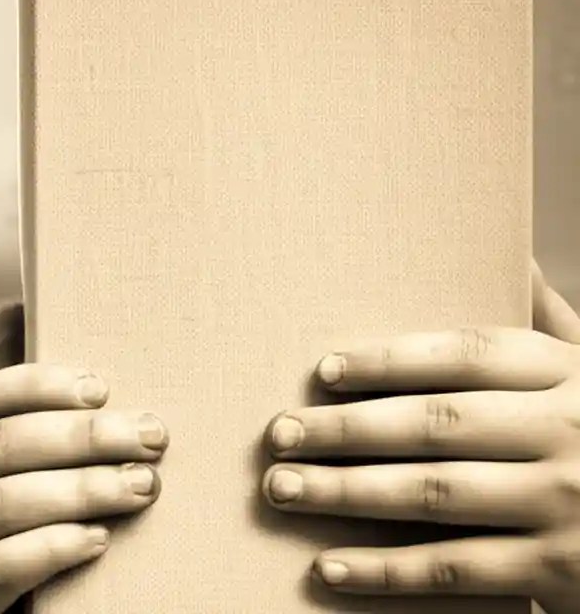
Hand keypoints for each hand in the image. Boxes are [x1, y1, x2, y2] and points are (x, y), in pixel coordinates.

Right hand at [0, 364, 168, 613]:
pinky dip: (51, 548)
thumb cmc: (8, 534)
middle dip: (77, 438)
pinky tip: (98, 540)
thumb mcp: (5, 470)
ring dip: (76, 491)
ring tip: (138, 487)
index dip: (41, 387)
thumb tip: (7, 303)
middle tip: (147, 437)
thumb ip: (15, 408)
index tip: (102, 388)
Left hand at [262, 262, 579, 612]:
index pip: (470, 355)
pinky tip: (329, 566)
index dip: (391, 359)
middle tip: (277, 434)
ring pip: (434, 494)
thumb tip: (512, 255)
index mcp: (573, 377)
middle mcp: (570, 435)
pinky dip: (386, 571)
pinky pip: (455, 568)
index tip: (322, 370)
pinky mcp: (559, 571)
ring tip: (281, 488)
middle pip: (436, 423)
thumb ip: (551, 324)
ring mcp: (566, 506)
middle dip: (345, 430)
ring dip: (346, 493)